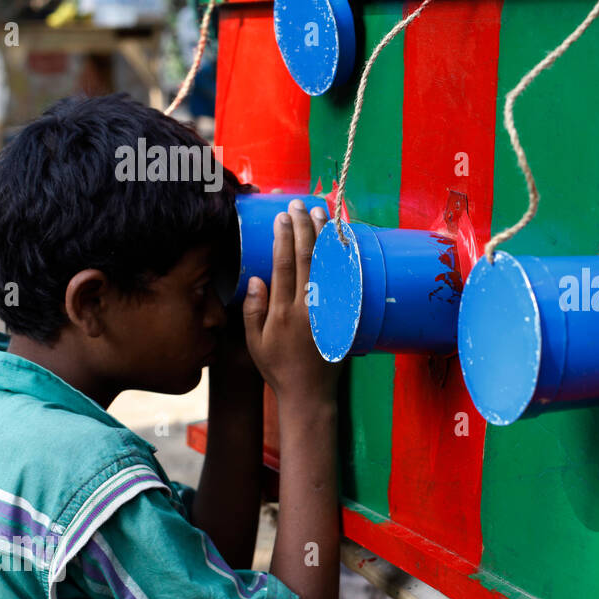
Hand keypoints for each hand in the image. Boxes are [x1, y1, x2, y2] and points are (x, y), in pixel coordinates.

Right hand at [241, 200, 338, 405]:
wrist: (310, 394)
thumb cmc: (278, 368)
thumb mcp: (254, 343)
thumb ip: (253, 310)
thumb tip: (256, 279)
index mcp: (282, 313)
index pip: (283, 266)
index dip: (283, 238)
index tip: (281, 216)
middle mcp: (307, 309)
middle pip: (307, 259)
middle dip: (303, 228)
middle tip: (299, 205)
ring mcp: (329, 312)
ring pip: (329, 266)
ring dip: (325, 237)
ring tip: (321, 213)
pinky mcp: (344, 318)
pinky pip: (346, 282)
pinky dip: (344, 259)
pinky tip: (341, 242)